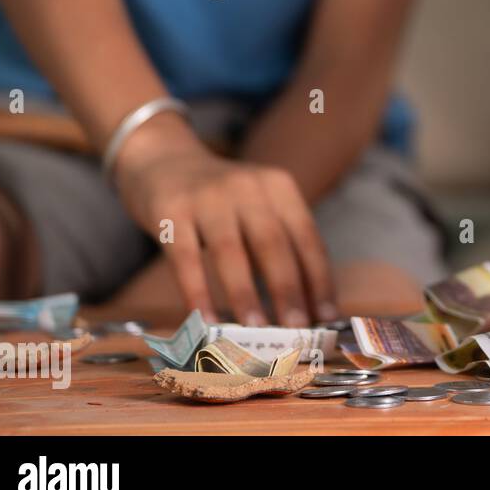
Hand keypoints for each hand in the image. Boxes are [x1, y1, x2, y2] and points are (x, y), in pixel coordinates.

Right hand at [111, 114, 333, 325]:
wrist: (162, 159)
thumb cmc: (220, 199)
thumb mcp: (258, 206)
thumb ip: (280, 244)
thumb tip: (306, 304)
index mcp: (278, 187)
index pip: (306, 237)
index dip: (319, 278)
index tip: (327, 315)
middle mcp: (247, 187)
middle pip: (273, 244)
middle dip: (288, 290)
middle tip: (297, 328)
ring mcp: (207, 197)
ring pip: (231, 253)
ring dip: (246, 295)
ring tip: (256, 330)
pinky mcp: (170, 211)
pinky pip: (186, 259)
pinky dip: (198, 292)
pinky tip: (207, 321)